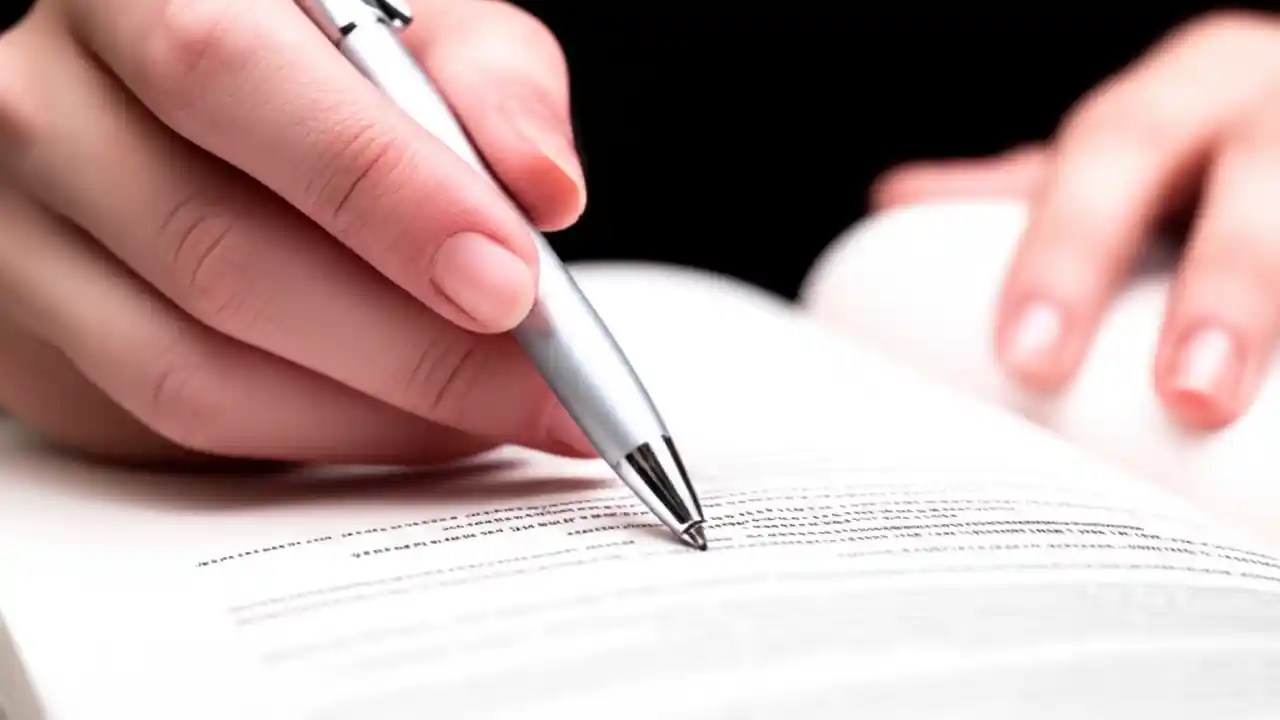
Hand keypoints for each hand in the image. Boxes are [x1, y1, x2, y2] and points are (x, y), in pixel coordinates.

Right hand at [0, 0, 593, 464]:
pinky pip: (182, 419)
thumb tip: (544, 188)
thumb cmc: (316, 51)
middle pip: (218, 251)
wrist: (185, 98)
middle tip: (544, 388)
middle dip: (416, 346)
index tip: (513, 283)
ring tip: (498, 410)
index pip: (231, 76)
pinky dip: (323, 434)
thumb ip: (484, 81)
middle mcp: (43, 98)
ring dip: (379, 413)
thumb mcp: (412, 20)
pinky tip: (414, 419)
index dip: (386, 195)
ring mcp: (21, 228)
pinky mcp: (36, 331)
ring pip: (196, 365)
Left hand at [871, 11, 1279, 430]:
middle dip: (1228, 282)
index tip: (1028, 357)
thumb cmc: (1209, 147)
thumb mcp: (1130, 150)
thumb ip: (1037, 187)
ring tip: (1272, 419)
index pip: (1109, 154)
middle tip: (1187, 396)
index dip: (1066, 252)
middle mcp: (1271, 100)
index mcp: (1182, 92)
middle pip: (1253, 181)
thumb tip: (894, 203)